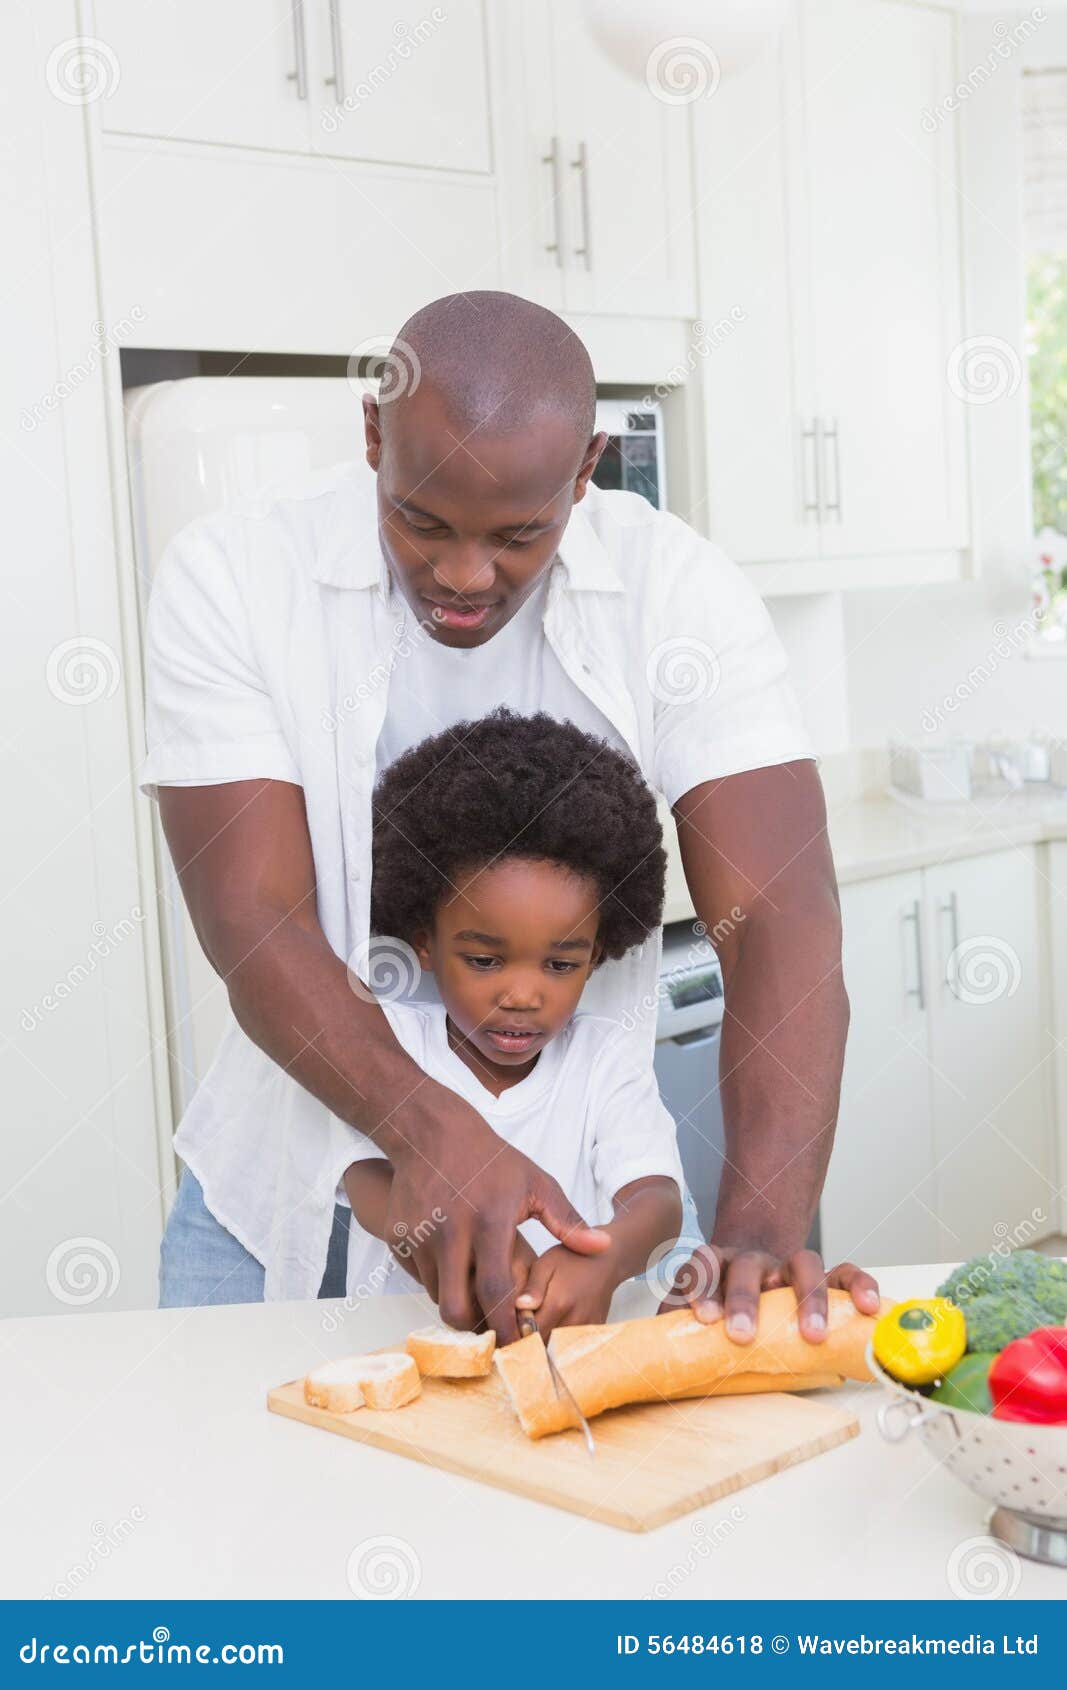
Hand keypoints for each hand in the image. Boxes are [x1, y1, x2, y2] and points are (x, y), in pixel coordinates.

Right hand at [385, 1085, 609, 1342]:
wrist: (431, 1131)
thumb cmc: (489, 1158)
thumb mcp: (534, 1183)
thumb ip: (567, 1220)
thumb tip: (602, 1247)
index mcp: (488, 1222)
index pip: (495, 1291)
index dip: (506, 1324)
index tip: (518, 1342)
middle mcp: (450, 1232)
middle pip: (455, 1308)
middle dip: (474, 1326)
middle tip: (491, 1323)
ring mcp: (419, 1235)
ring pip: (435, 1294)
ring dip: (456, 1298)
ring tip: (474, 1283)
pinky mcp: (398, 1237)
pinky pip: (418, 1275)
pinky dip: (436, 1279)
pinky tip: (452, 1260)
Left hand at [514, 1243, 620, 1340]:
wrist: (604, 1261)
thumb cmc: (571, 1260)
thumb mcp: (546, 1265)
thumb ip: (532, 1287)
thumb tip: (519, 1306)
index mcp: (558, 1303)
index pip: (529, 1333)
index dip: (517, 1332)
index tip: (512, 1326)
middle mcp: (574, 1321)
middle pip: (543, 1346)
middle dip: (530, 1342)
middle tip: (523, 1329)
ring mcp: (586, 1329)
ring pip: (558, 1351)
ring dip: (546, 1345)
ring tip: (539, 1329)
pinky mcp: (593, 1333)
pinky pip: (572, 1347)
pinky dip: (561, 1345)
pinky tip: (556, 1330)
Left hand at [659, 1243, 879, 1343]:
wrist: (759, 1263)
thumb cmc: (724, 1300)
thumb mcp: (698, 1307)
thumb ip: (677, 1325)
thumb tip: (650, 1355)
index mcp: (716, 1264)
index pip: (704, 1264)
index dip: (702, 1286)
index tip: (704, 1317)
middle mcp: (753, 1260)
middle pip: (748, 1266)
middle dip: (745, 1298)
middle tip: (743, 1334)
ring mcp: (790, 1264)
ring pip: (803, 1263)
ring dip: (806, 1297)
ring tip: (811, 1334)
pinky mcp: (826, 1275)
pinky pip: (844, 1271)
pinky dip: (857, 1285)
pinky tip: (865, 1306)